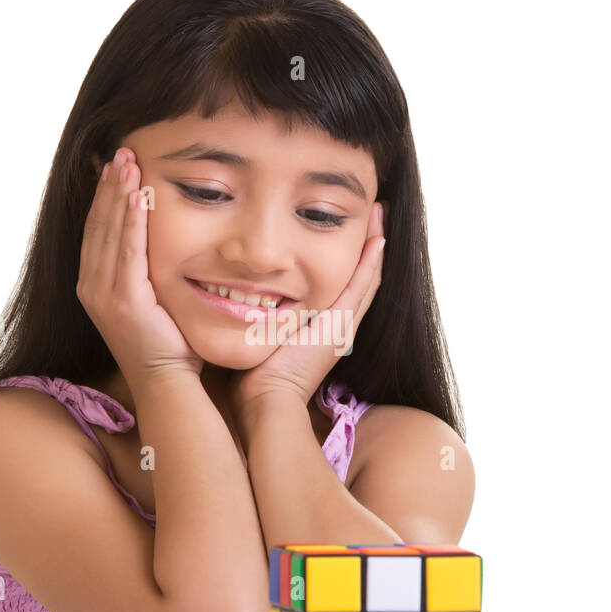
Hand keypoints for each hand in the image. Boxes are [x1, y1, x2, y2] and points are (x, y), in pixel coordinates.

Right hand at [77, 147, 202, 387]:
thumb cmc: (168, 345)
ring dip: (118, 192)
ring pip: (109, 231)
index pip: (97, 231)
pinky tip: (137, 193)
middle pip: (98, 224)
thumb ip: (146, 272)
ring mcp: (103, 294)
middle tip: (121, 151)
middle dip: (108, 185)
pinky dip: (131, 218)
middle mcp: (91, 287)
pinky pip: (128, 249)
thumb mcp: (151, 301)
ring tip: (127, 161)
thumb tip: (159, 244)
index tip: (115, 166)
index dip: (103, 196)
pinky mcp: (123, 299)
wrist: (166, 382)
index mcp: (95, 286)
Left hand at [228, 202, 385, 419]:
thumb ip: (252, 315)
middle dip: (368, 244)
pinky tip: (377, 236)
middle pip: (362, 277)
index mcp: (320, 327)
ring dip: (374, 245)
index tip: (350, 225)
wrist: (266, 400)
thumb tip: (231, 295)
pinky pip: (363, 286)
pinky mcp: (341, 324)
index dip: (350, 256)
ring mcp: (343, 324)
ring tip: (378, 213)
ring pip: (367, 277)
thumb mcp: (258, 336)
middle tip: (374, 211)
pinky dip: (371, 261)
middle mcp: (338, 324)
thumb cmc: (253, 376)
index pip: (341, 284)